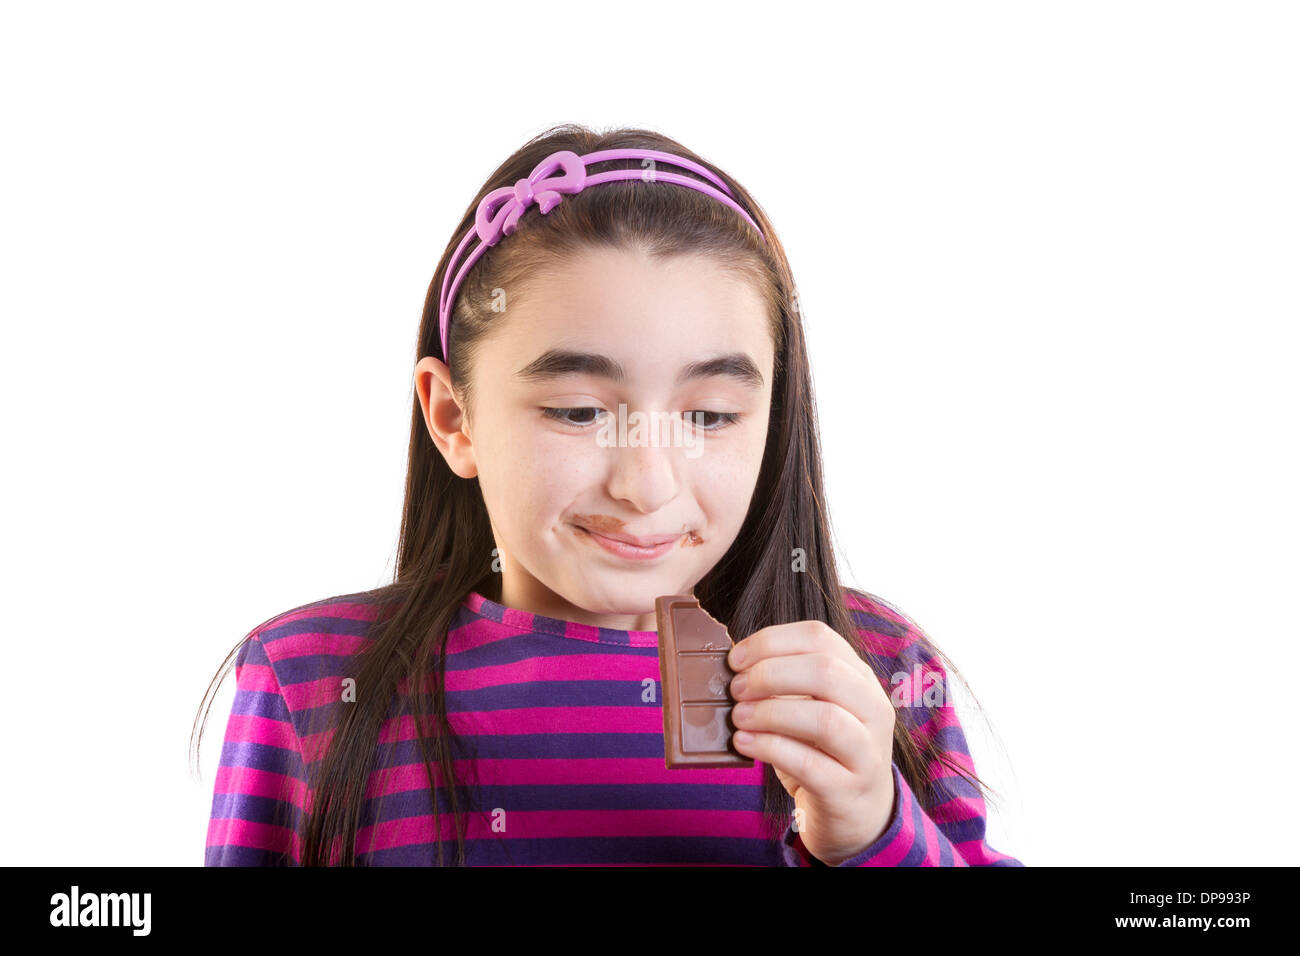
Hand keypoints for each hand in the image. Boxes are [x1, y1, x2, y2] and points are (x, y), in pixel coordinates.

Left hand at [727, 620, 896, 865]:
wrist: (858, 813)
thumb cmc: (823, 751)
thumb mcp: (810, 707)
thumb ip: (786, 683)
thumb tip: (735, 664)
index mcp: (860, 677)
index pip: (819, 636)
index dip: (770, 641)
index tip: (736, 659)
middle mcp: (873, 709)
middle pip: (825, 671)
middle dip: (769, 674)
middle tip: (736, 689)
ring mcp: (867, 751)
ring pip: (823, 718)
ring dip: (770, 713)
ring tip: (738, 718)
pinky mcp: (849, 789)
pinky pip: (808, 763)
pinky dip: (769, 748)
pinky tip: (744, 744)